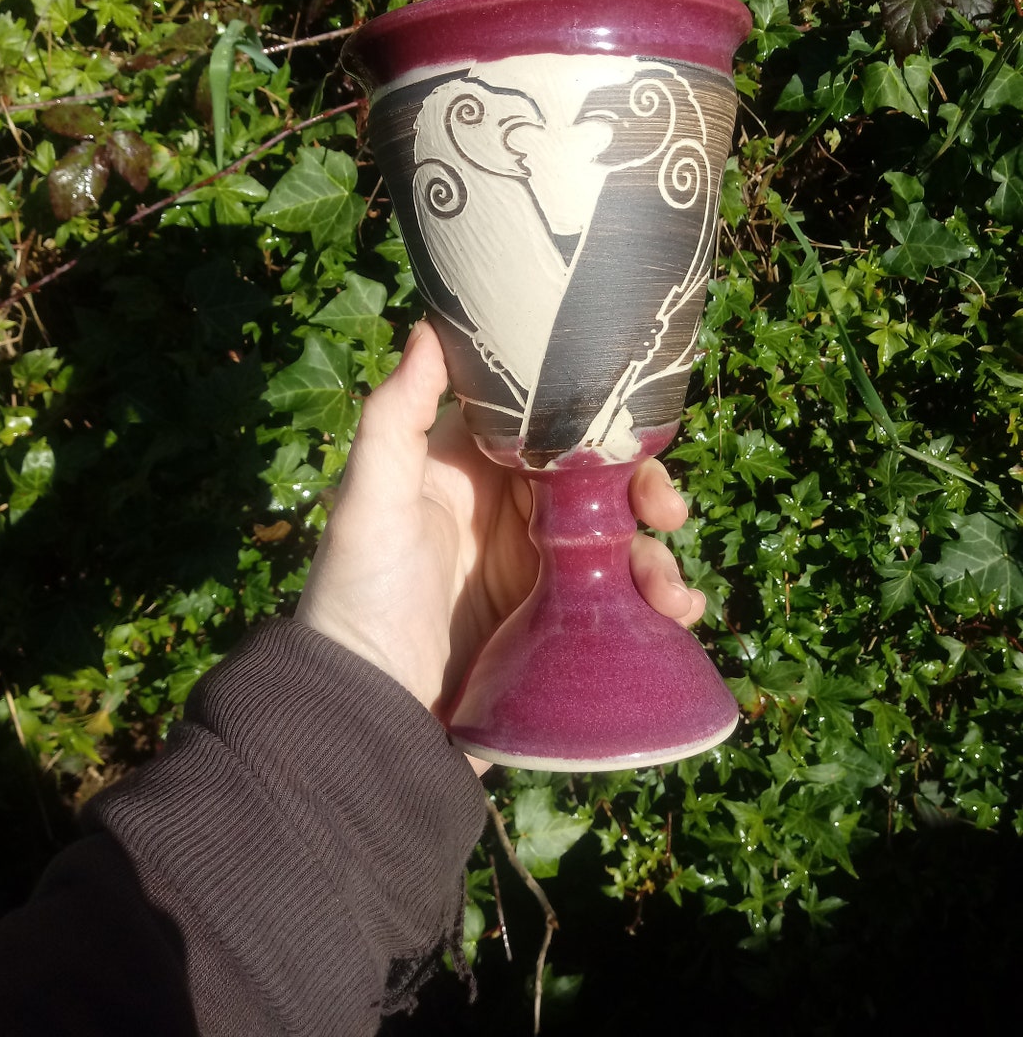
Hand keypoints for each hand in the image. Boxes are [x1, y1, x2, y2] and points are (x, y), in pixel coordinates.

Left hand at [296, 321, 703, 771]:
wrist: (365, 711)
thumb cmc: (359, 593)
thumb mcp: (370, 498)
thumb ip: (398, 414)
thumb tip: (429, 325)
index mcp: (476, 471)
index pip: (553, 430)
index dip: (599, 424)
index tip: (637, 430)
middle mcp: (514, 515)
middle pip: (603, 485)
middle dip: (647, 491)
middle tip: (665, 512)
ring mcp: (541, 574)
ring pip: (623, 545)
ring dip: (660, 557)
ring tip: (671, 594)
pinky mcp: (559, 628)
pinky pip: (623, 606)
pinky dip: (660, 607)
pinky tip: (678, 619)